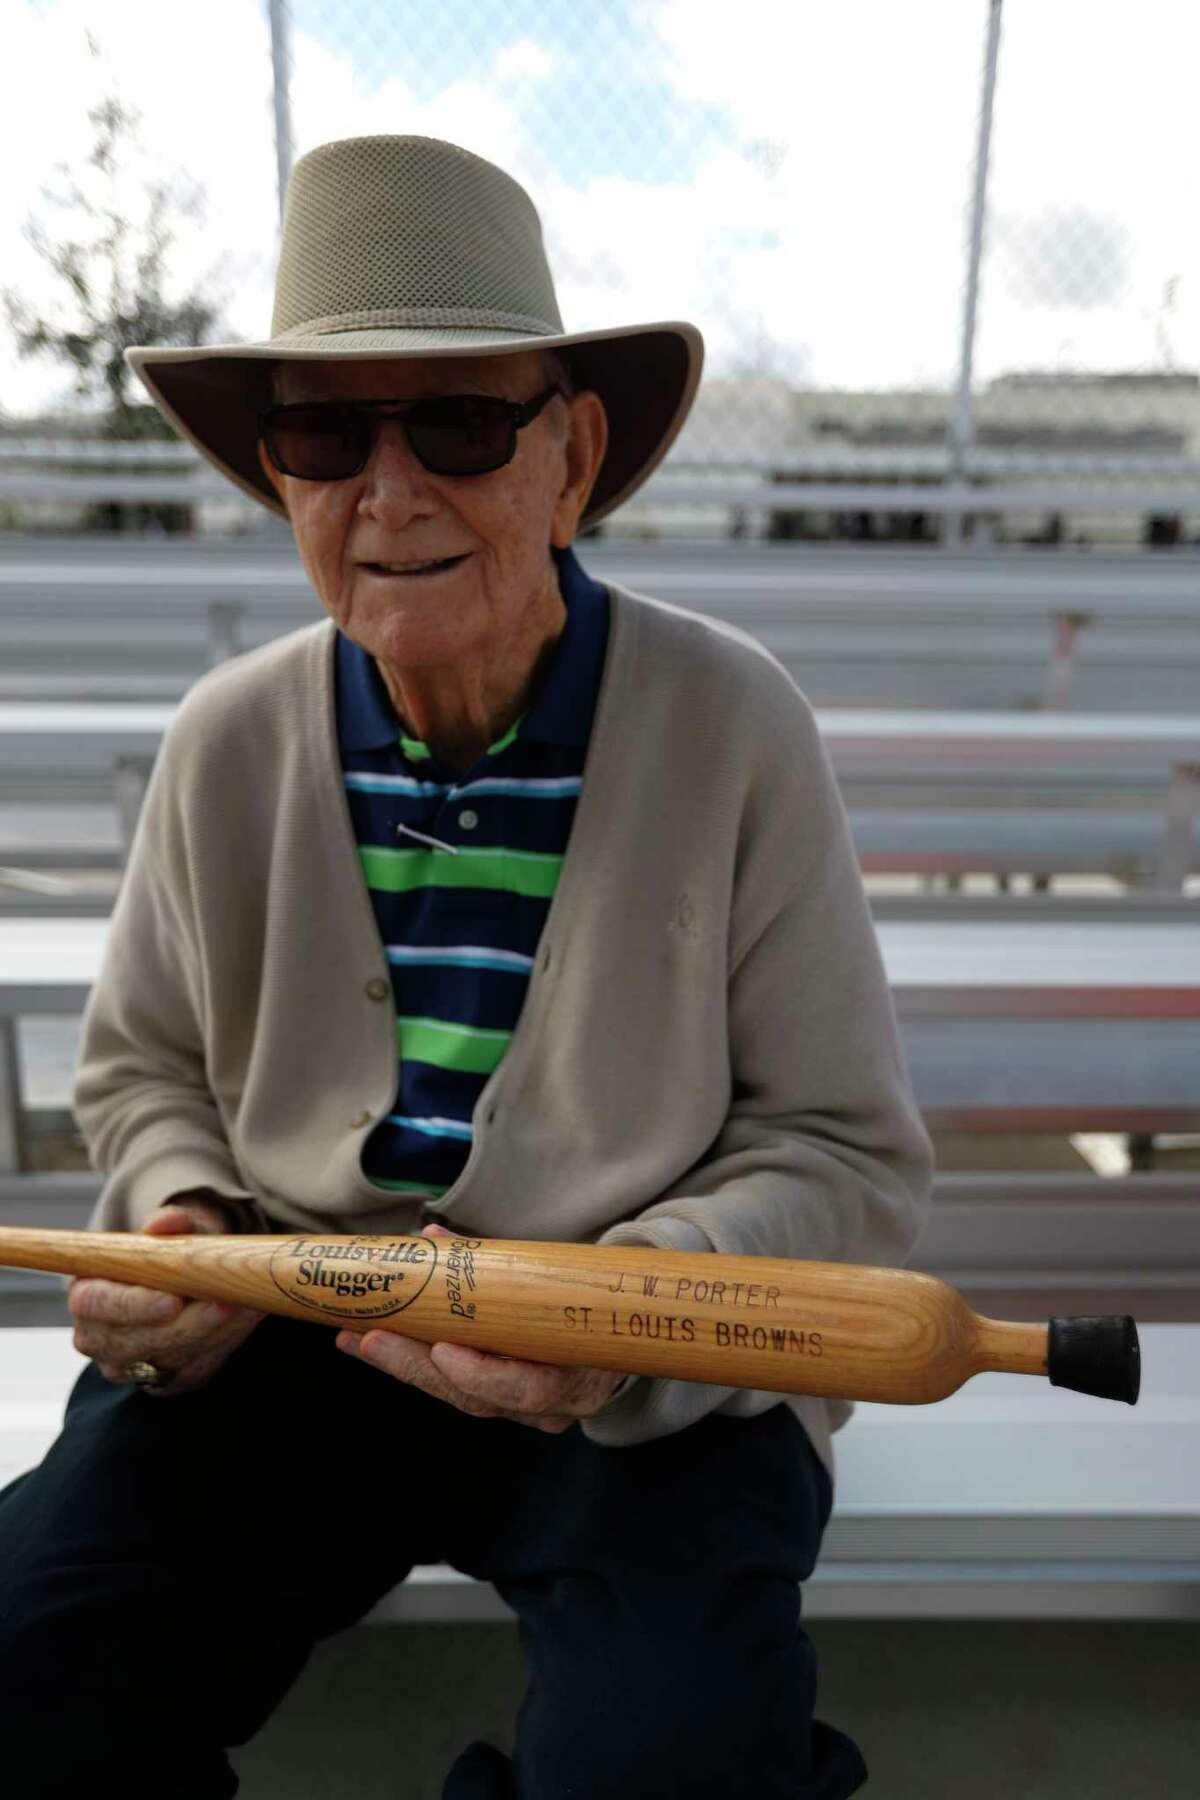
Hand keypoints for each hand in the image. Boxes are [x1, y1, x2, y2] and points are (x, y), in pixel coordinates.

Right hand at [68, 1197, 264, 1396]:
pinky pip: (197, 1370)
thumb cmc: (168, 1251)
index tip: (172, 1301)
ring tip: (249, 1304)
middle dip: (187, 1325)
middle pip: (137, 1343)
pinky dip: (226, 1343)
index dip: (134, 1307)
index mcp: (88, 1296)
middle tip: (226, 1303)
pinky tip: (249, 1316)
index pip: (98, 1306)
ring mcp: (131, 1366)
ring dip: (215, 1334)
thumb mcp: (171, 1229)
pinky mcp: (165, 1382)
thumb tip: (168, 1220)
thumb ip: (169, 1223)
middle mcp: (101, 1339)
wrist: (183, 1277)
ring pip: (172, 1360)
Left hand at [334, 1225, 627, 1432]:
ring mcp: (524, 1413)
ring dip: (405, 1366)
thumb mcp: (559, 1281)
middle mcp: (549, 1406)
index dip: (481, 1373)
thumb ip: (498, 1263)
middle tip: (369, 1339)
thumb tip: (431, 1238)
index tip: (442, 1349)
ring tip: (356, 1339)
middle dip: (417, 1367)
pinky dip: (418, 1366)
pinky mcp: (504, 1406)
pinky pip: (457, 1391)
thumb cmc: (589, 1303)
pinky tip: (377, 1346)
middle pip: (475, 1399)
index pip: (527, 1388)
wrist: (620, 1337)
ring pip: (459, 1398)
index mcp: (577, 1374)